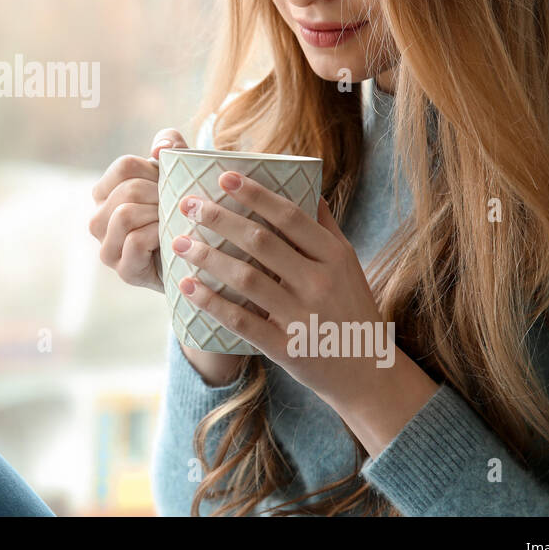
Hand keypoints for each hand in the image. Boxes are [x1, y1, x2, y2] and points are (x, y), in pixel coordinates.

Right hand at [89, 128, 187, 291]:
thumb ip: (170, 143)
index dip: (154, 171)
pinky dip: (158, 235)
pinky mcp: (124, 271)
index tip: (170, 184)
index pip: (124, 166)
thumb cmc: (184, 208)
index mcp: (105, 193)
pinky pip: (136, 241)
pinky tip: (171, 238)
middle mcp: (98, 220)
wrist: (200, 254)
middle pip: (128, 190)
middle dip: (161, 194)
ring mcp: (107, 247)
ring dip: (158, 215)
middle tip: (178, 205)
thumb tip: (158, 150)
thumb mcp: (179, 169)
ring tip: (173, 220)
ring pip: (125, 215)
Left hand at [170, 169, 439, 453]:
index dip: (255, 194)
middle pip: (261, 241)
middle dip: (220, 219)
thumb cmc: (352, 309)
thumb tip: (309, 187)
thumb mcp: (349, 265)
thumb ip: (326, 228)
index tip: (224, 177)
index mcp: (334, 256)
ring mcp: (303, 316)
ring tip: (179, 243)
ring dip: (208, 257)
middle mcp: (320, 282)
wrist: (369, 373)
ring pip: (247, 278)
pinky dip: (212, 303)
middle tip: (188, 205)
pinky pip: (242, 321)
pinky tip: (188, 287)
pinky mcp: (287, 348)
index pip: (290, 216)